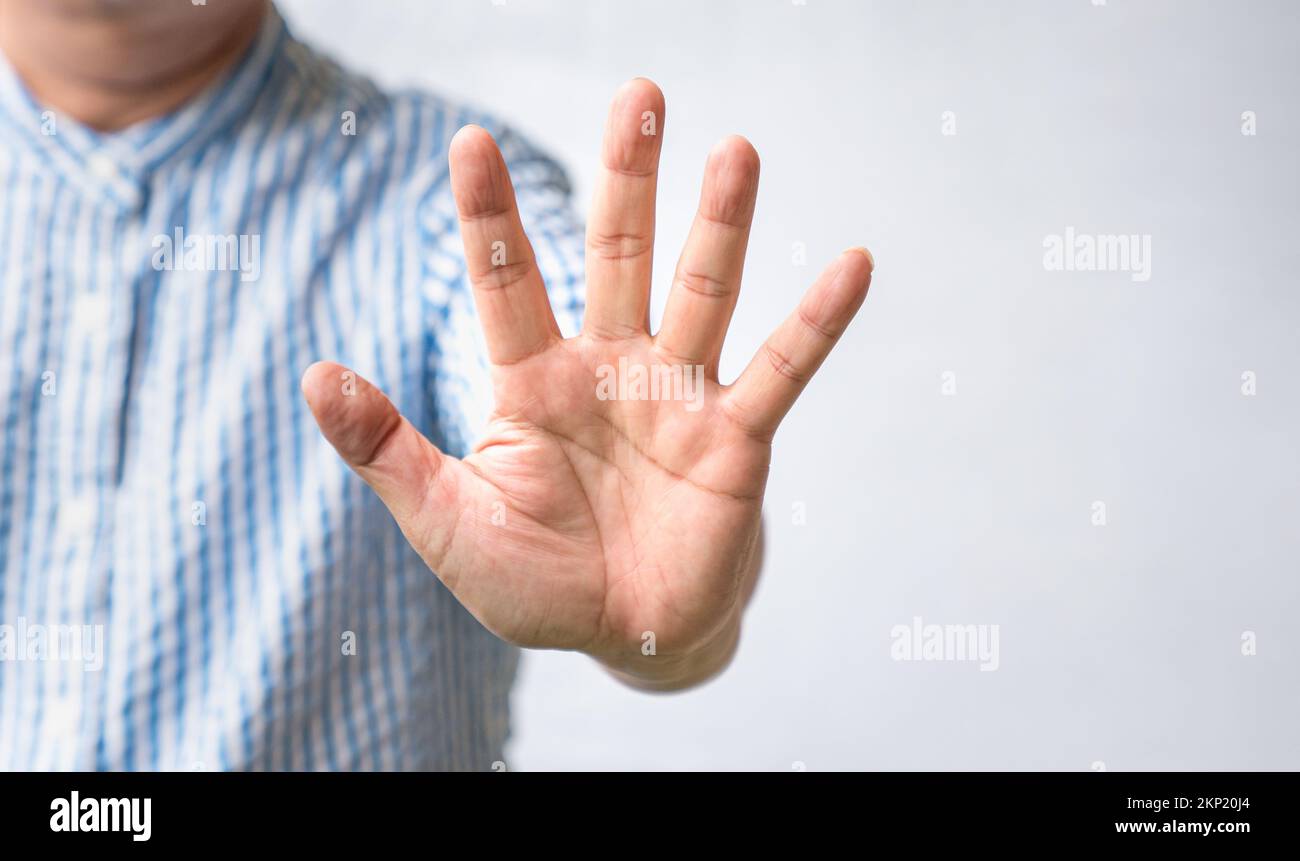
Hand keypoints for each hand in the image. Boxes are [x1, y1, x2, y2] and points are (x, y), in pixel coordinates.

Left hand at [302, 79, 872, 690]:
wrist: (630, 639)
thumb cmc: (535, 583)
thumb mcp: (449, 521)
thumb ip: (388, 450)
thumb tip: (314, 373)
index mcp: (535, 383)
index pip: (507, 283)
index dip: (489, 215)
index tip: (470, 139)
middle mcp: (611, 370)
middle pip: (618, 255)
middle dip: (627, 177)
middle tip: (638, 92)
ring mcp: (678, 396)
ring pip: (702, 292)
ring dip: (720, 223)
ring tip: (735, 148)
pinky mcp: (736, 439)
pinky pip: (781, 371)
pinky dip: (817, 321)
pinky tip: (854, 263)